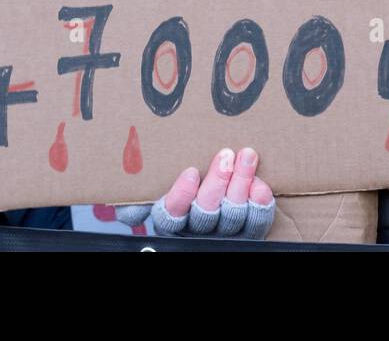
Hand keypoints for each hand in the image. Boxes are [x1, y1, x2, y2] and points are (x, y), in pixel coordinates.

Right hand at [115, 146, 274, 237]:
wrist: (216, 187)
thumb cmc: (181, 194)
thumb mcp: (152, 195)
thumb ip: (137, 202)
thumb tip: (128, 212)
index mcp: (171, 221)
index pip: (171, 215)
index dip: (181, 195)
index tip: (190, 172)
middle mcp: (198, 231)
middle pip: (206, 211)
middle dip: (217, 182)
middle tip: (225, 155)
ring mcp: (225, 232)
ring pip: (233, 213)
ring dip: (241, 183)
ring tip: (247, 155)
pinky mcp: (249, 230)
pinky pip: (256, 221)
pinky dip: (259, 202)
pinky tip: (259, 184)